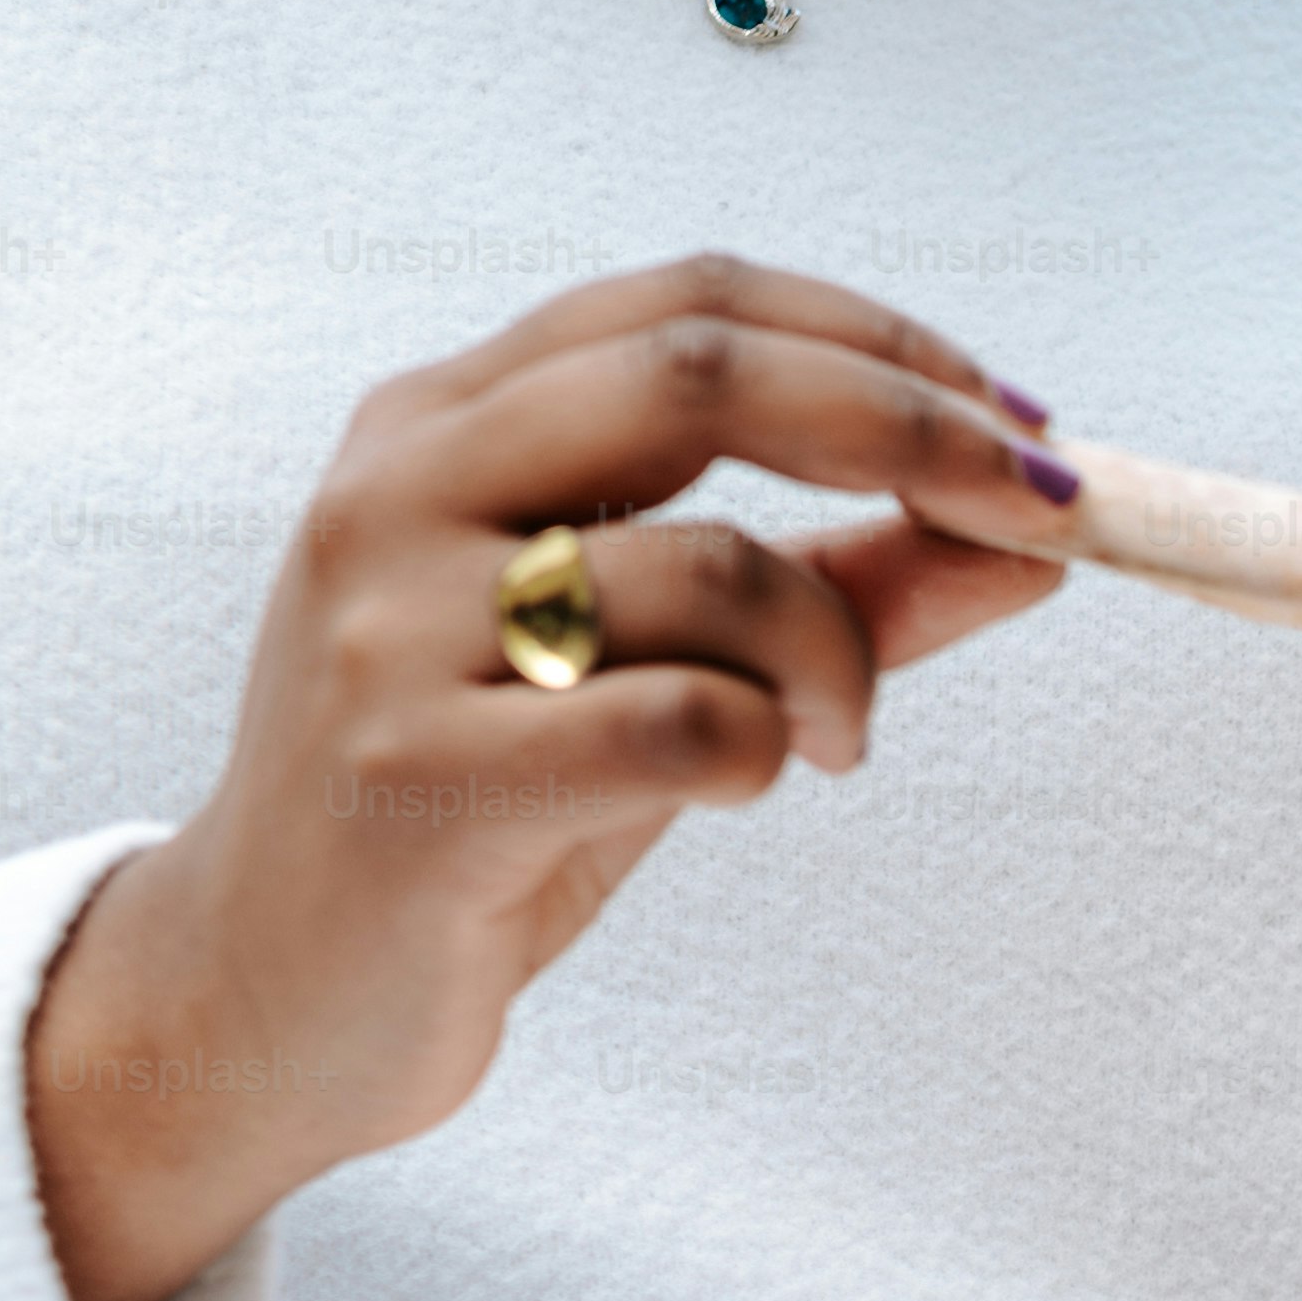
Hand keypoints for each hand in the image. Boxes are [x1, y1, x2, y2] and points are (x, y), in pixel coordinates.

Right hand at [22, 255, 1089, 1300]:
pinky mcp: (419, 776)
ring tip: (833, 735)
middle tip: (1032, 519)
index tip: (1022, 432)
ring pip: (714, 567)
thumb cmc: (480, 815)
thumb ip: (834, 588)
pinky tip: (750, 787)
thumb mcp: (657, 668)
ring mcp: (394, 627)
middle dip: (908, 430)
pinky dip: (768, 752)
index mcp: (442, 425)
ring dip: (841, 656)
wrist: (269, 994)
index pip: (690, 305)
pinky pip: (679, 724)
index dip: (881, 346)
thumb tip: (1030, 537)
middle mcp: (399, 490)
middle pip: (701, 373)